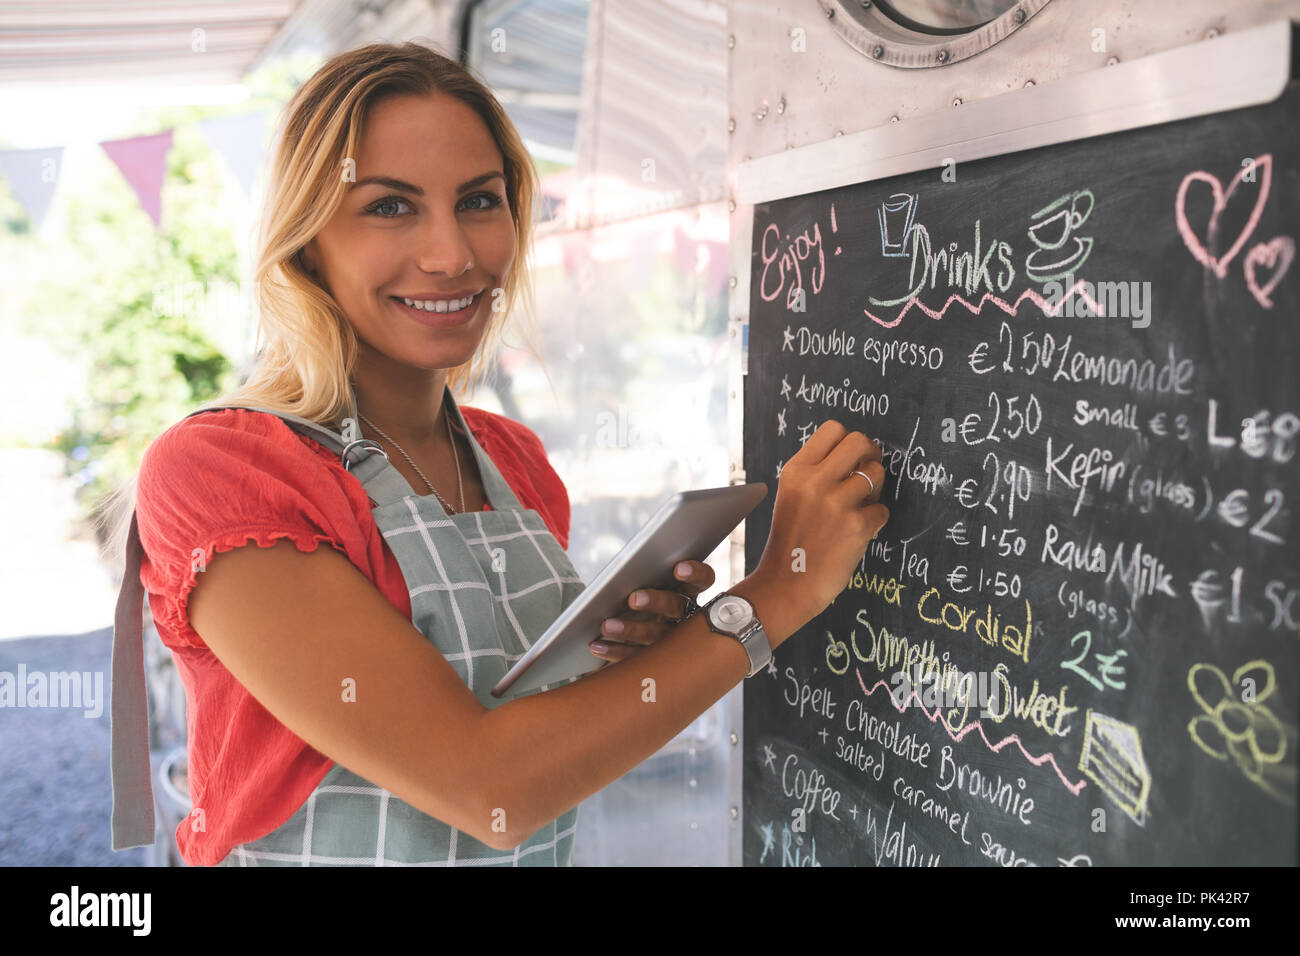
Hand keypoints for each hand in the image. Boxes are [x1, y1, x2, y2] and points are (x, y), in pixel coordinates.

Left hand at [588, 560, 715, 662]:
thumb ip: (646, 579)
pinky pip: (636, 657)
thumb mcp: (655, 590)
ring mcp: (672, 642)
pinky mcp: (655, 661)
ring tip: (607, 625)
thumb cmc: (651, 604)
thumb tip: (619, 574)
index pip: (702, 581)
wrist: (661, 652)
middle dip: (655, 601)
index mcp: (688, 594)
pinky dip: (615, 651)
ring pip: (655, 635)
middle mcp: (685, 618)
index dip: (694, 574)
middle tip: (634, 599)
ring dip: (630, 630)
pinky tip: (597, 646)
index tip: (679, 569)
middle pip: (675, 607)